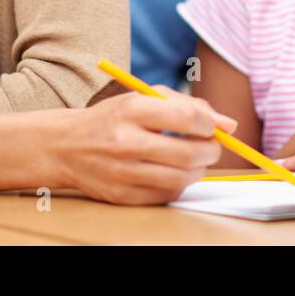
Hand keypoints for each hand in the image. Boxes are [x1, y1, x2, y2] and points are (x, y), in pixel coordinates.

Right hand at [53, 86, 237, 205]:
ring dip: (199, 170)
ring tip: (194, 160)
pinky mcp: (121, 196)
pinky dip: (179, 184)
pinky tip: (172, 172)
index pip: (187, 118)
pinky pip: (166, 195)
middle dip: (211, 151)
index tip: (211, 127)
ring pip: (182, 178)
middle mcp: (125, 142)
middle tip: (211, 147)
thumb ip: (187, 105)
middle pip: (189, 154)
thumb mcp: (143, 98)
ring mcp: (122, 173)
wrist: (65, 146)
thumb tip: (229, 125)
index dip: (210, 125)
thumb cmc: (113, 118)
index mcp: (131, 110)